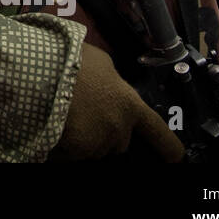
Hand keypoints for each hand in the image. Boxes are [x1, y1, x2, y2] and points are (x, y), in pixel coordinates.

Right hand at [52, 44, 184, 161]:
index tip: (176, 157)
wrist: (42, 72)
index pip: (157, 131)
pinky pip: (72, 153)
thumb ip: (112, 79)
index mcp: (129, 104)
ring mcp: (98, 142)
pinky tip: (56, 123)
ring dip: (85, 137)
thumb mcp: (101, 62)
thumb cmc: (71, 60)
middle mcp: (119, 128)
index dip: (169, 147)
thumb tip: (110, 82)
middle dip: (105, 132)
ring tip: (65, 113)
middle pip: (119, 141)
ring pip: (94, 148)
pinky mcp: (78, 151)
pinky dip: (65, 144)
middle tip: (84, 111)